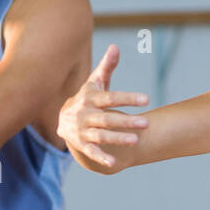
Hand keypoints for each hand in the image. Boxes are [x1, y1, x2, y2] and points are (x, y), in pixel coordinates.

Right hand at [57, 44, 148, 169]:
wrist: (63, 121)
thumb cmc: (87, 99)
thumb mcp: (95, 83)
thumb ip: (107, 67)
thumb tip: (116, 47)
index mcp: (90, 98)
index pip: (110, 97)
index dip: (128, 98)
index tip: (146, 99)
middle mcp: (85, 114)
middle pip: (107, 118)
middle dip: (126, 121)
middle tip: (146, 123)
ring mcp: (83, 131)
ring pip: (101, 135)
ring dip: (118, 138)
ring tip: (136, 140)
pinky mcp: (81, 145)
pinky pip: (92, 151)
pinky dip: (101, 157)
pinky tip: (114, 163)